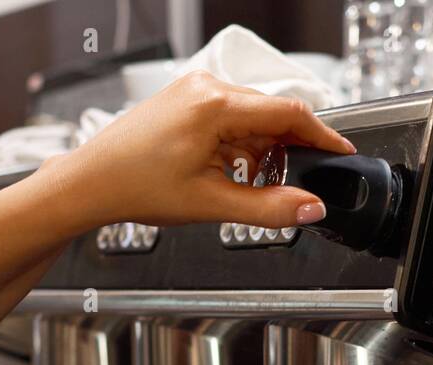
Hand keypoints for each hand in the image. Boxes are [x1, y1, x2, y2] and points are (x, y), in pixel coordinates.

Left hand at [51, 70, 355, 228]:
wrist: (92, 181)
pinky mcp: (187, 100)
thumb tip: (309, 208)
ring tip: (246, 185)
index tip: (341, 153)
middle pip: (272, 115)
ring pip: (252, 119)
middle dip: (287, 151)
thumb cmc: (134, 186)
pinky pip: (231, 118)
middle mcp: (207, 87)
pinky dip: (240, 145)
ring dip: (261, 151)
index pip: (289, 114)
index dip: (322, 136)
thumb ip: (267, 208)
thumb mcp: (210, 204)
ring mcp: (195, 91)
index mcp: (215, 105)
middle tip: (294, 184)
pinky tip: (229, 172)